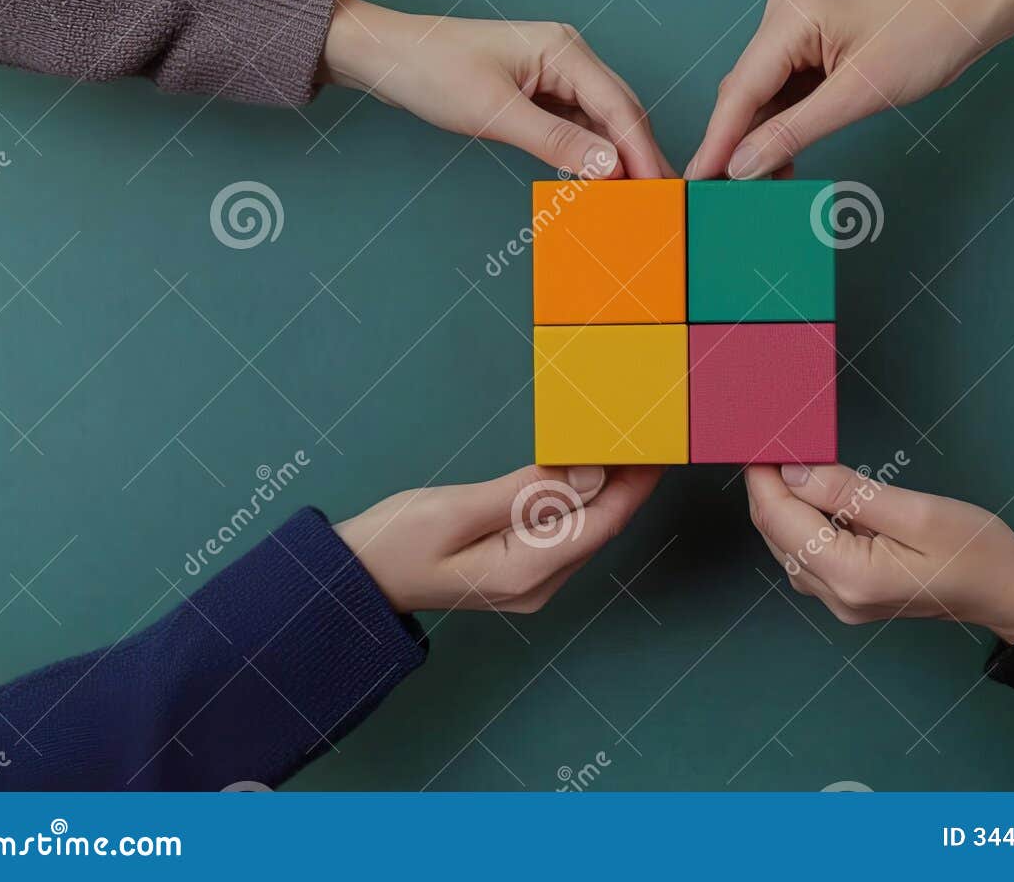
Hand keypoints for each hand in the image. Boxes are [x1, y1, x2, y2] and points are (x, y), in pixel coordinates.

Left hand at [319, 0, 674, 178]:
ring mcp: (556, 75)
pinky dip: (591, 154)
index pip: (619, 106)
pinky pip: (578, 126)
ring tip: (637, 200)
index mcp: (564, 50)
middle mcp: (569, 57)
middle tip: (663, 203)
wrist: (387, 58)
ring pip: (603, 122)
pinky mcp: (541, 93)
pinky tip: (599, 182)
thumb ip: (557, 141)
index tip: (659, 191)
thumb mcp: (495, 113)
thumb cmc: (432, 71)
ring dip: (618, 159)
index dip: (642, 151)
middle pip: (620, 113)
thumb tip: (610, 167)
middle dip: (641, 157)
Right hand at [336, 465, 661, 613]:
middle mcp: (540, 584)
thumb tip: (591, 472)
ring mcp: (532, 582)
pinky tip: (585, 466)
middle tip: (646, 428)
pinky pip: (564, 531)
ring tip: (624, 439)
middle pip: (600, 525)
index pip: (602, 521)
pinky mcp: (521, 570)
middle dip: (626, 478)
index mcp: (526, 572)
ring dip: (605, 486)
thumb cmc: (396, 542)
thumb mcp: (457, 509)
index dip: (636, 480)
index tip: (658, 442)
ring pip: (585, 528)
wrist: (355, 581)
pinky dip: (579, 498)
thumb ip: (528, 492)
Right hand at [687, 0, 1013, 179]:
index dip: (717, 141)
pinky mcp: (809, 48)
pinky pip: (782, 95)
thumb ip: (794, 132)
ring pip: (761, 99)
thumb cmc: (925, 37)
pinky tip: (780, 162)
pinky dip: (781, 130)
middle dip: (736, 146)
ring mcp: (794, 32)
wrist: (966, 13)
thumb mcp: (858, 94)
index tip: (697, 182)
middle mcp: (783, 18)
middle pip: (744, 93)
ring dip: (760, 142)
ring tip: (757, 189)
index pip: (741, 89)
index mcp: (790, 17)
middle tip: (724, 198)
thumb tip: (743, 166)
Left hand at [745, 463, 1013, 642]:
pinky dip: (806, 522)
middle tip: (778, 441)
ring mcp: (841, 601)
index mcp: (851, 577)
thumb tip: (794, 470)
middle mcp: (836, 597)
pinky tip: (822, 496)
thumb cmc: (975, 551)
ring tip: (798, 461)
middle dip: (771, 487)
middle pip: (778, 535)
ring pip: (788, 546)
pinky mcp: (849, 594)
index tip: (761, 439)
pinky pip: (810, 555)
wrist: (1007, 591)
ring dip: (787, 504)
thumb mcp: (916, 511)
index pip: (781, 522)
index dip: (765, 478)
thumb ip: (848, 492)